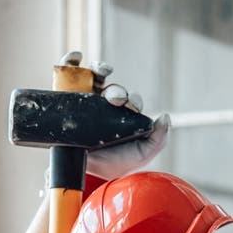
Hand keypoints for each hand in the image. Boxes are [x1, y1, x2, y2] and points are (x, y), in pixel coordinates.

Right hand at [59, 51, 169, 179]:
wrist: (86, 173)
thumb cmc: (115, 163)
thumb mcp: (142, 154)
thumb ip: (159, 139)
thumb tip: (164, 116)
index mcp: (123, 114)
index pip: (129, 99)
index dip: (131, 99)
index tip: (129, 106)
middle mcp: (105, 105)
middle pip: (113, 88)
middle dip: (116, 90)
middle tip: (116, 99)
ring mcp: (86, 101)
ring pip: (94, 77)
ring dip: (99, 68)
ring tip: (100, 71)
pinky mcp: (67, 99)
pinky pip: (68, 75)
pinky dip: (71, 61)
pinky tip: (76, 59)